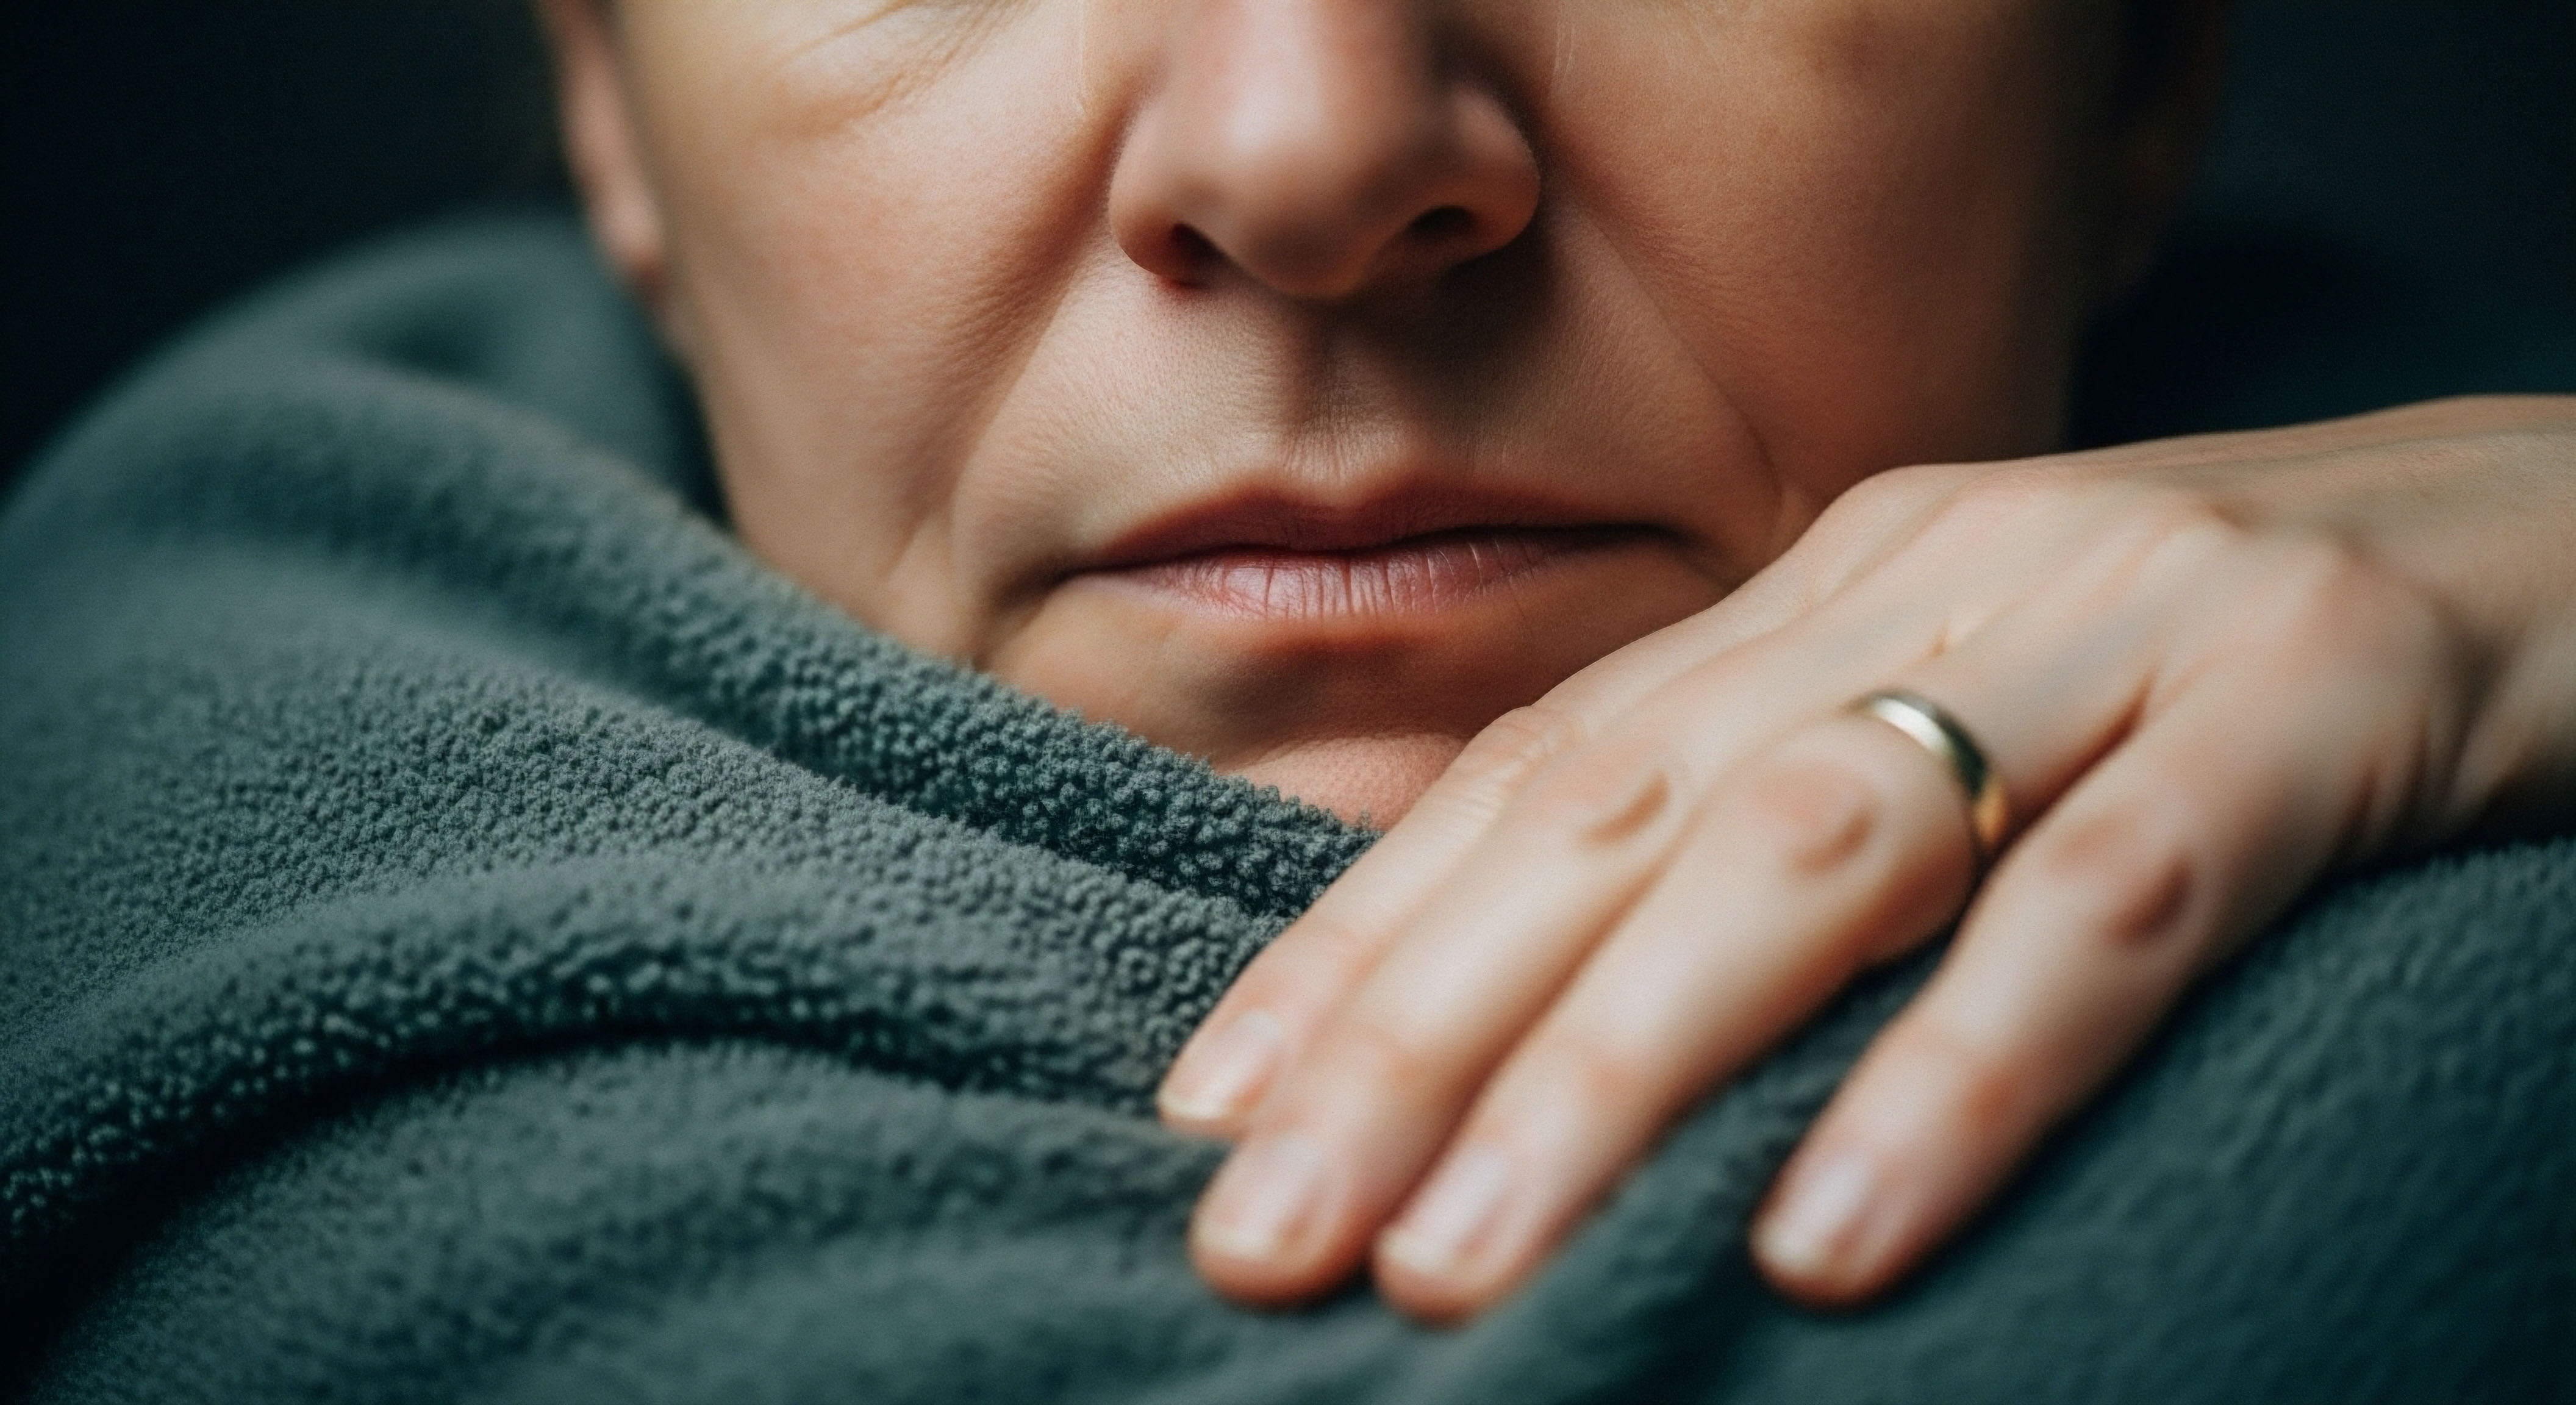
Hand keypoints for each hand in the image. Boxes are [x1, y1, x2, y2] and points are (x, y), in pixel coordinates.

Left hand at [1156, 395, 2575, 1318]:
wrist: (2574, 532)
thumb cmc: (2232, 674)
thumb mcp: (1974, 714)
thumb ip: (1783, 810)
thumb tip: (1556, 1001)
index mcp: (1840, 574)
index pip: (1542, 767)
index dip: (1363, 937)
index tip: (1213, 1106)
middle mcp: (1948, 571)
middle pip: (1621, 813)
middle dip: (1419, 1034)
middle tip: (1268, 1235)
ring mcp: (2138, 622)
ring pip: (1821, 846)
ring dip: (1617, 1072)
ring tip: (1461, 1268)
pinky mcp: (2334, 701)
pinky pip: (2121, 904)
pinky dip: (1960, 1069)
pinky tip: (1823, 1233)